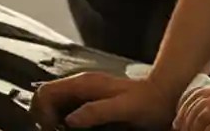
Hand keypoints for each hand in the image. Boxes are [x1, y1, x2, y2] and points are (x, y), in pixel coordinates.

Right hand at [31, 72, 176, 129]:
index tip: (56, 130)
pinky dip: (65, 121)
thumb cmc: (148, 102)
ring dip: (55, 121)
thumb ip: (97, 111)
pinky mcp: (91, 100)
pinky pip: (68, 109)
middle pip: (47, 98)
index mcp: (84, 83)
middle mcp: (81, 84)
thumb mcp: (124, 108)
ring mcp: (86, 91)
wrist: (165, 93)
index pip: (45, 93)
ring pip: (56, 104)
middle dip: (46, 118)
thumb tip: (69, 120)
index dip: (43, 114)